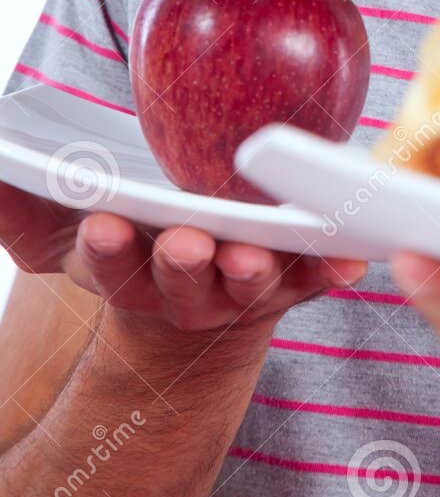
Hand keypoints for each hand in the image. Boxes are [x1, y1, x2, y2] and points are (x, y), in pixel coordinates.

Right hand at [1, 178, 366, 336]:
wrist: (195, 270)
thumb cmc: (130, 229)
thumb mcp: (67, 222)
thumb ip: (25, 205)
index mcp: (127, 273)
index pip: (110, 266)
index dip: (106, 249)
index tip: (103, 223)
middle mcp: (187, 291)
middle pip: (182, 285)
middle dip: (180, 264)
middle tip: (184, 240)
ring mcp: (244, 289)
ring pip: (250, 285)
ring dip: (251, 270)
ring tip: (252, 252)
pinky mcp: (298, 277)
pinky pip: (319, 275)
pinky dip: (333, 268)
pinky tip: (349, 258)